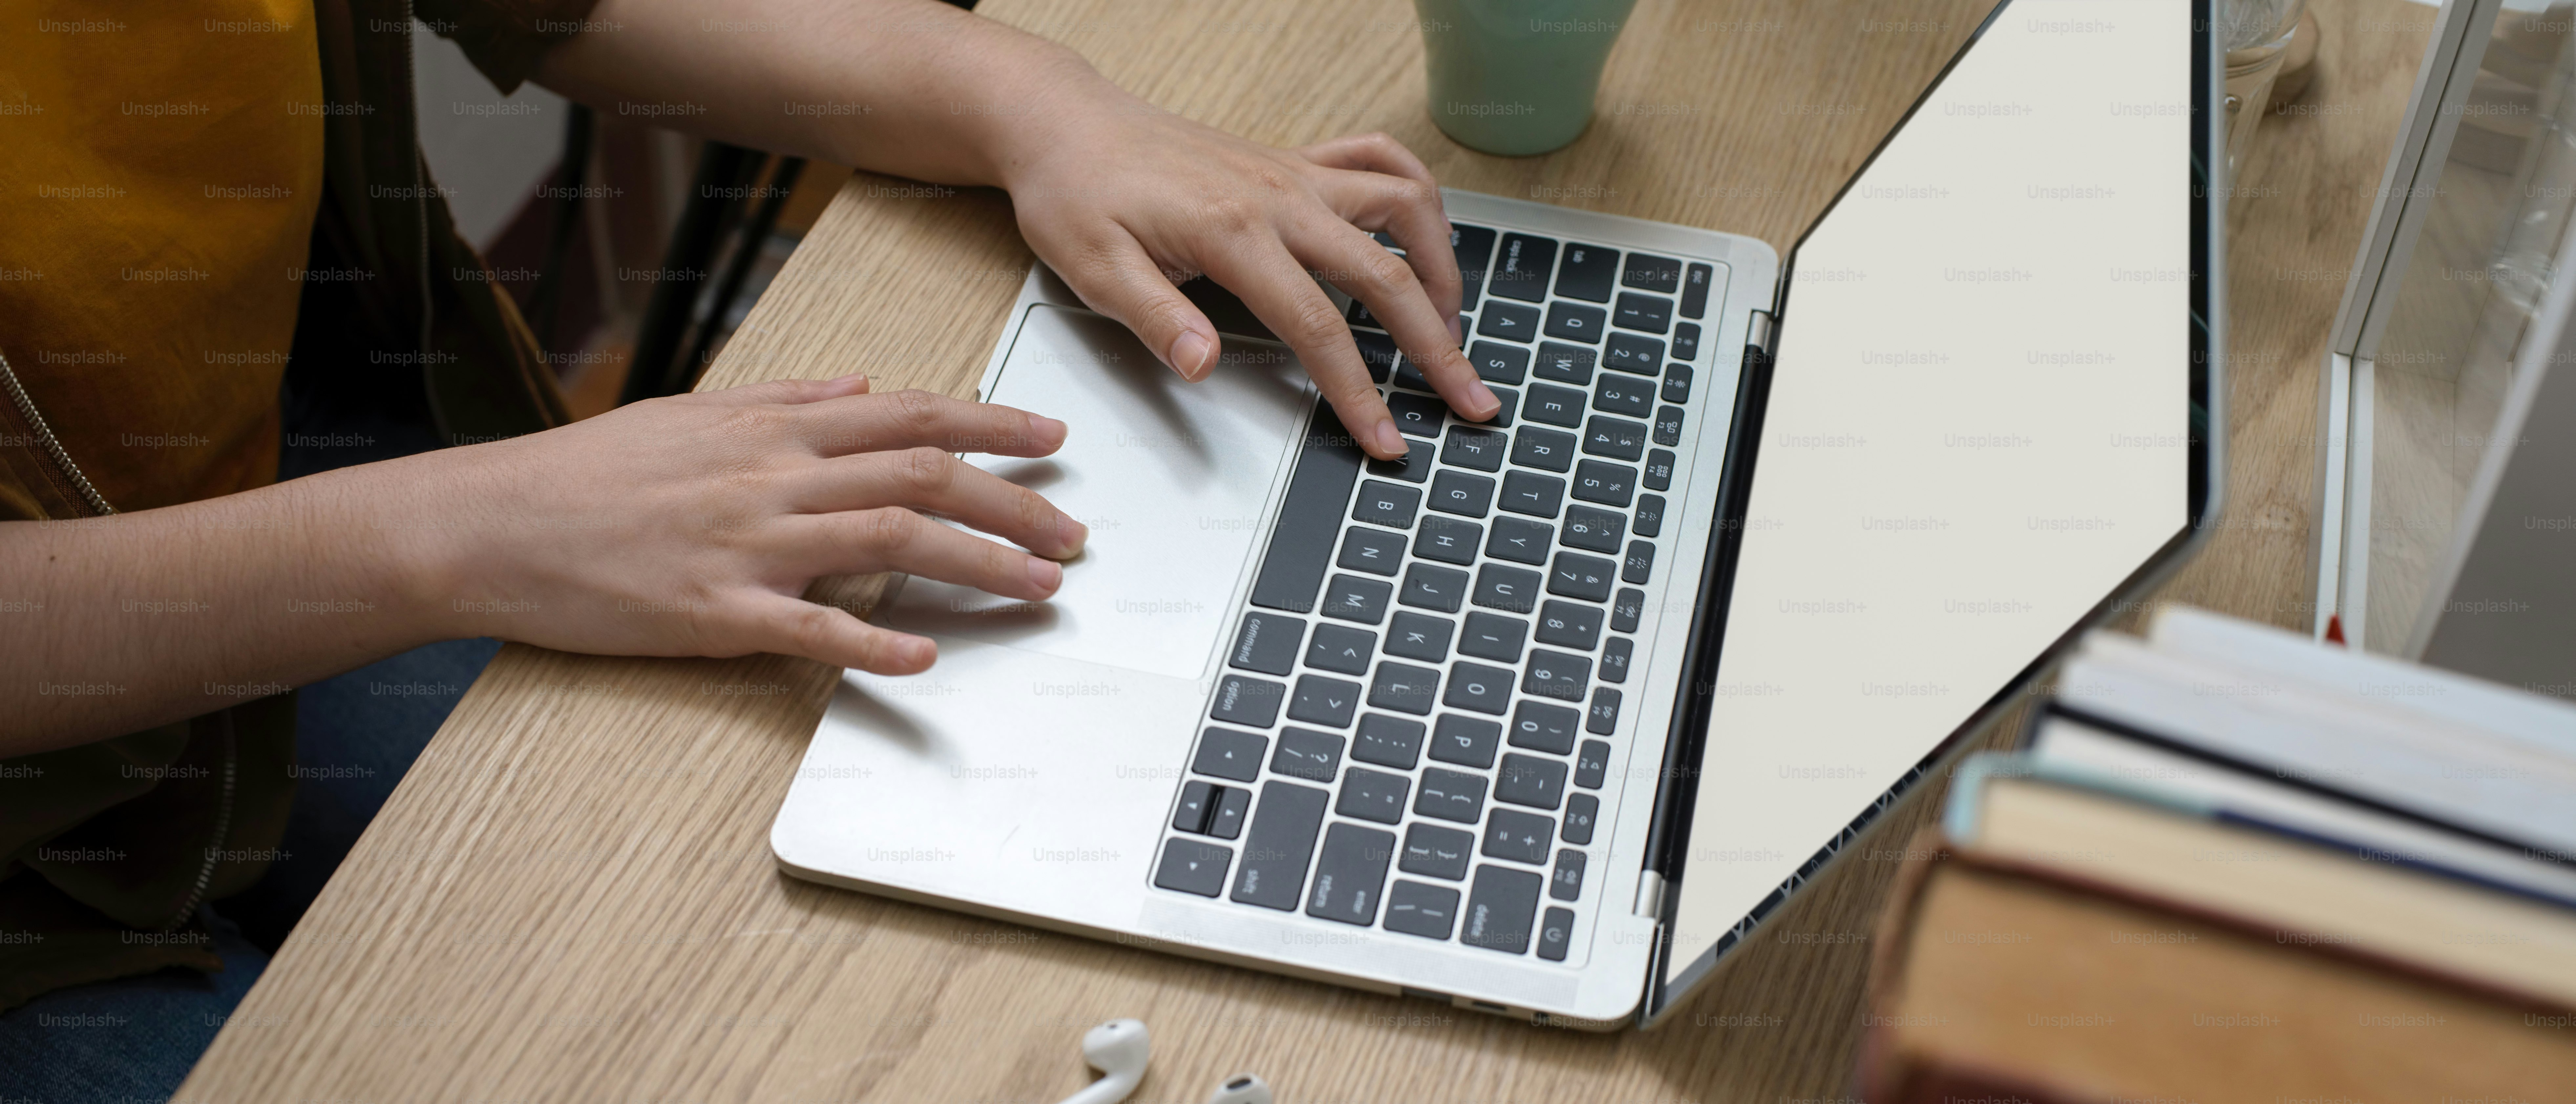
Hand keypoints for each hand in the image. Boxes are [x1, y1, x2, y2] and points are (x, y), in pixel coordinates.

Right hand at [403, 375, 1085, 674]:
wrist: (493, 522)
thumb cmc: (589, 473)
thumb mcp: (692, 413)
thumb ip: (783, 399)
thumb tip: (859, 386)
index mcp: (771, 430)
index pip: (910, 416)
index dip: (992, 426)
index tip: (1053, 439)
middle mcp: (771, 478)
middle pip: (920, 479)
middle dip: (1012, 504)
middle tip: (1073, 533)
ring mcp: (745, 546)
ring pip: (888, 545)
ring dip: (975, 565)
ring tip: (1039, 586)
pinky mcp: (712, 612)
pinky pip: (807, 629)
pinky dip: (870, 644)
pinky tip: (923, 660)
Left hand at [1001, 97, 1496, 460]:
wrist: (1067, 125)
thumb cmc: (1076, 195)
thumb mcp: (1095, 268)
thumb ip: (1156, 318)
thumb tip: (1205, 364)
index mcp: (1233, 233)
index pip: (1319, 327)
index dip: (1360, 392)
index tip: (1387, 441)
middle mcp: (1279, 197)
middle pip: (1386, 275)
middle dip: (1437, 344)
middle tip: (1472, 398)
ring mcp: (1294, 173)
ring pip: (1405, 207)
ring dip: (1444, 265)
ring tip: (1454, 322)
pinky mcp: (1295, 160)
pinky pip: (1378, 158)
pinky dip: (1416, 192)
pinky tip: (1428, 234)